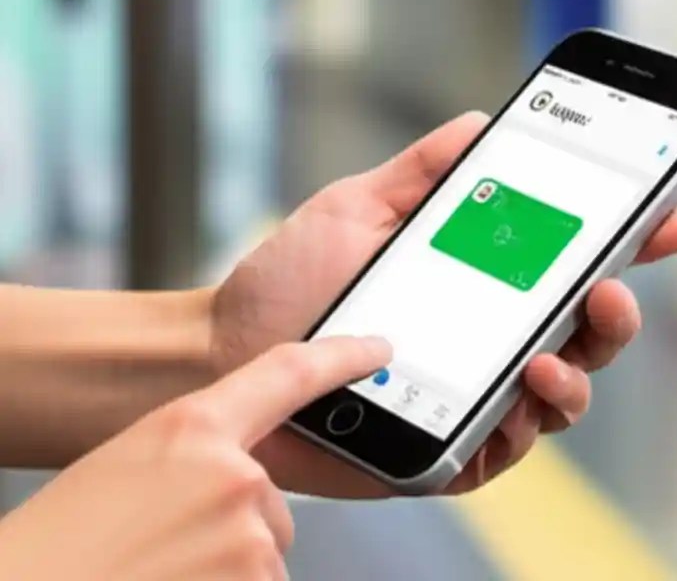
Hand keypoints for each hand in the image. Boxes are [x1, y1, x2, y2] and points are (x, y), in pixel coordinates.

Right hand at [0, 337, 389, 580]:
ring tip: (158, 567)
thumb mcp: (126, 470)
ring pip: (264, 550)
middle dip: (232, 523)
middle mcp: (235, 475)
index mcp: (191, 428)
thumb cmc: (67, 537)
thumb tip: (245, 480)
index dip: (340, 357)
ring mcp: (251, 535)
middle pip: (269, 499)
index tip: (378, 349)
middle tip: (164, 541)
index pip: (286, 374)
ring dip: (225, 566)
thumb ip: (195, 460)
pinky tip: (175, 580)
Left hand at [210, 112, 676, 495]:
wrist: (222, 356)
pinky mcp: (455, 448)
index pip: (575, 258)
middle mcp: (497, 336)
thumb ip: (423, 171)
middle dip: (617, 311)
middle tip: (608, 288)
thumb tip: (479, 123)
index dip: (632, 240)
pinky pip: (514, 444)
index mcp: (489, 278)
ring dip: (579, 372)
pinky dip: (528, 421)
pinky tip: (518, 395)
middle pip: (588, 331)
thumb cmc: (289, 285)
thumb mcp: (358, 208)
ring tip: (552, 355)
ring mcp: (481, 394)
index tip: (672, 216)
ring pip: (566, 391)